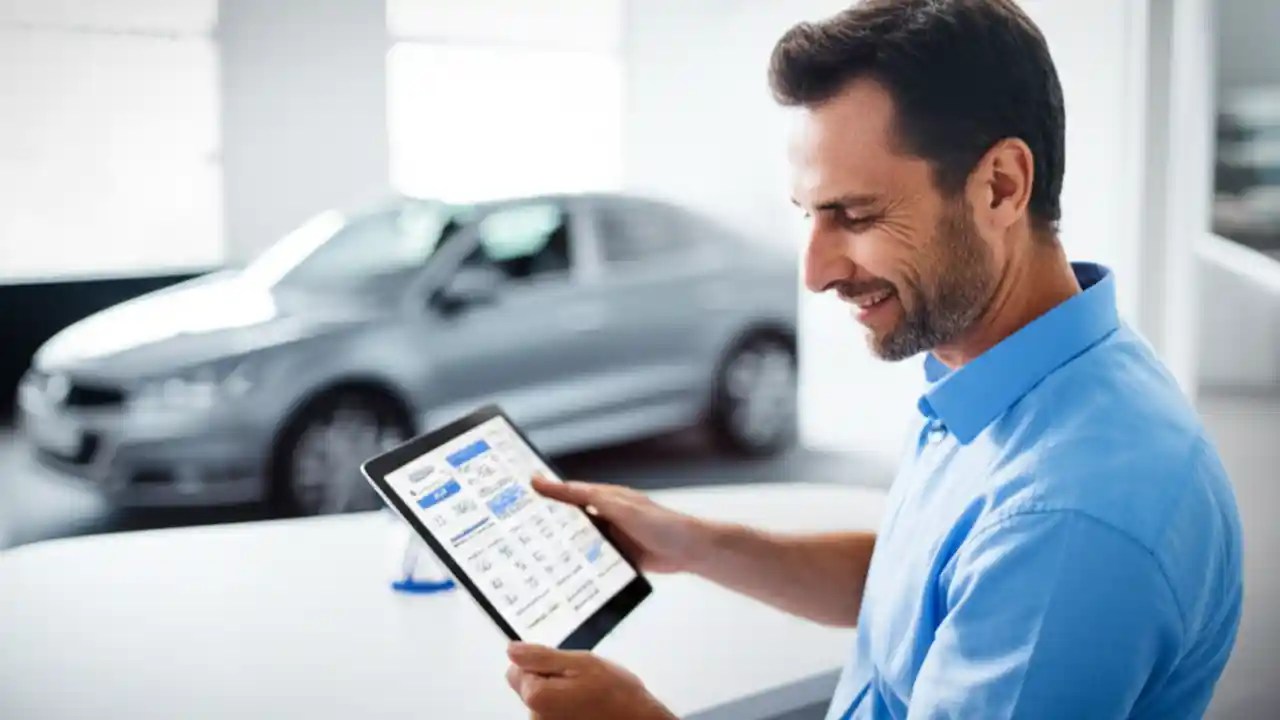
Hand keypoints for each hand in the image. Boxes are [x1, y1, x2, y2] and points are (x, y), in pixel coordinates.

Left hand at [505, 643, 675, 719]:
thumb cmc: (615, 693)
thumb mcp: (582, 663)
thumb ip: (542, 656)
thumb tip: (512, 650)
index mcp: (536, 696)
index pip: (516, 669)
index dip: (540, 662)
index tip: (565, 666)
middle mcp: (535, 718)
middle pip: (529, 686)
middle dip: (550, 678)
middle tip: (581, 679)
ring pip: (543, 699)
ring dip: (560, 693)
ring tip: (588, 694)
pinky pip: (555, 712)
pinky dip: (567, 708)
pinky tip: (588, 708)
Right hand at [532, 475, 705, 573]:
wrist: (688, 551)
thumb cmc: (658, 523)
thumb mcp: (618, 506)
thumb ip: (586, 497)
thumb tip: (549, 483)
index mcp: (604, 497)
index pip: (568, 493)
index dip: (545, 494)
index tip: (518, 496)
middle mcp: (604, 516)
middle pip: (570, 520)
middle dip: (546, 525)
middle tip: (517, 532)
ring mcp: (610, 538)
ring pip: (578, 542)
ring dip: (560, 548)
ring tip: (530, 557)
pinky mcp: (615, 559)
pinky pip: (591, 561)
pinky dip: (577, 566)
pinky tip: (559, 574)